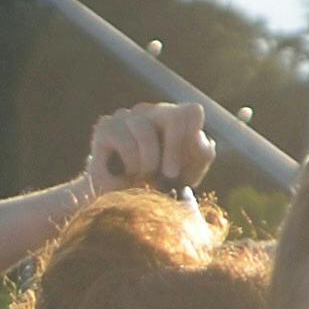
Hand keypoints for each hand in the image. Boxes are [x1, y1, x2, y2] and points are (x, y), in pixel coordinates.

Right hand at [85, 100, 215, 199]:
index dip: (190, 136)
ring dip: (147, 162)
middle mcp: (153, 111)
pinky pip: (124, 141)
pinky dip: (129, 163)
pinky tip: (127, 172)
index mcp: (177, 118)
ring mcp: (129, 115)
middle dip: (171, 151)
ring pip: (145, 131)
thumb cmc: (161, 182)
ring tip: (144, 176)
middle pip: (172, 117)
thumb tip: (200, 138)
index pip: (192, 112)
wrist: (126, 197)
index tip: (183, 163)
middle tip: (169, 176)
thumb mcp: (189, 173)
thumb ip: (200, 154)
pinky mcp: (107, 125)